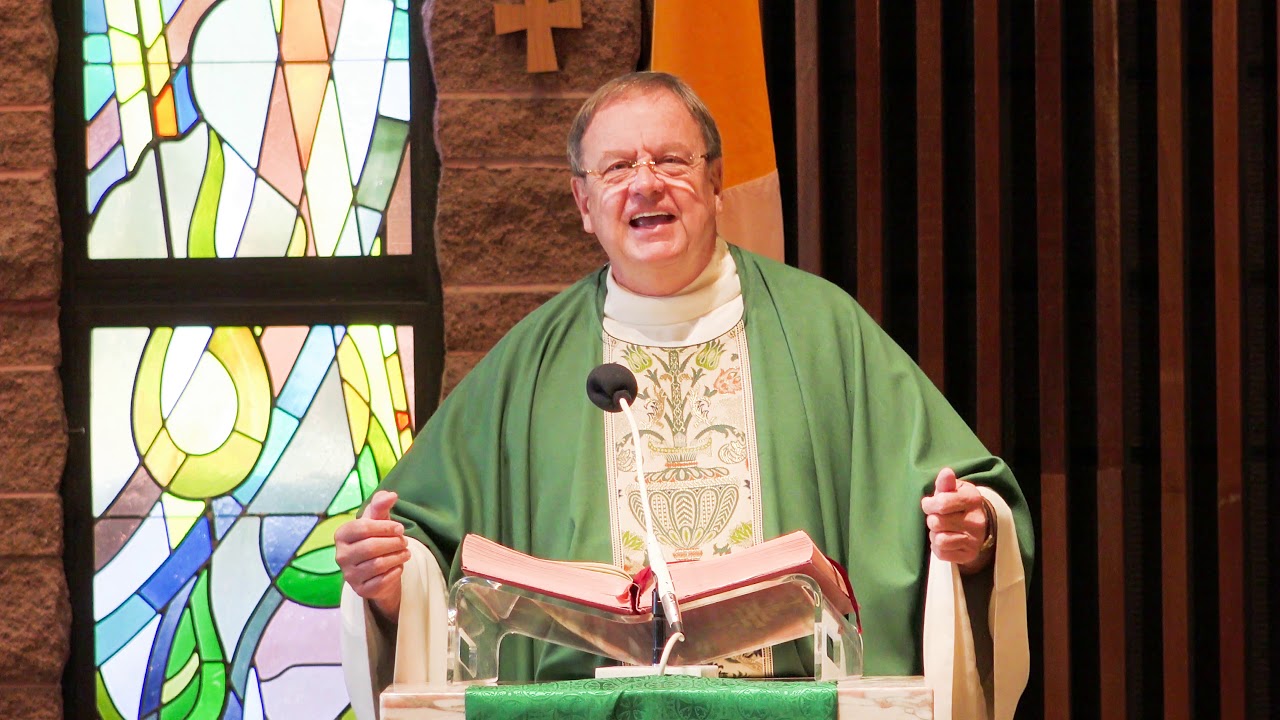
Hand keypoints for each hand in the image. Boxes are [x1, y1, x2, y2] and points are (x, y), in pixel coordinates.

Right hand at [335, 490, 409, 619]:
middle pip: (371, 547)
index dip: (385, 527)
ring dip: (397, 557)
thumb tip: (391, 495)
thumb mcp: (378, 519)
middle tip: (404, 541)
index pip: (363, 528)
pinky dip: (394, 572)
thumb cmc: (376, 538)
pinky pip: (381, 581)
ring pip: (378, 565)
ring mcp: (349, 575)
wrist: (378, 569)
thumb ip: (381, 504)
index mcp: (341, 535)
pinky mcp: (360, 590)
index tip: (400, 528)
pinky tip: (398, 567)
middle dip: (394, 543)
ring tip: (405, 553)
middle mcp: (340, 556)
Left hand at [920, 468, 993, 573]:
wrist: (975, 524)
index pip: (942, 503)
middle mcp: (977, 520)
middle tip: (938, 517)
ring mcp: (975, 539)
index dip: (929, 504)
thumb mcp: (952, 489)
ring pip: (939, 539)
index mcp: (973, 499)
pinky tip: (946, 539)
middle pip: (936, 522)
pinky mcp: (970, 554)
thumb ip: (946, 483)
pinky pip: (942, 553)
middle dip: (932, 519)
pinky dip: (938, 547)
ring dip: (934, 534)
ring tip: (942, 528)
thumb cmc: (957, 503)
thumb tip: (946, 472)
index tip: (929, 504)